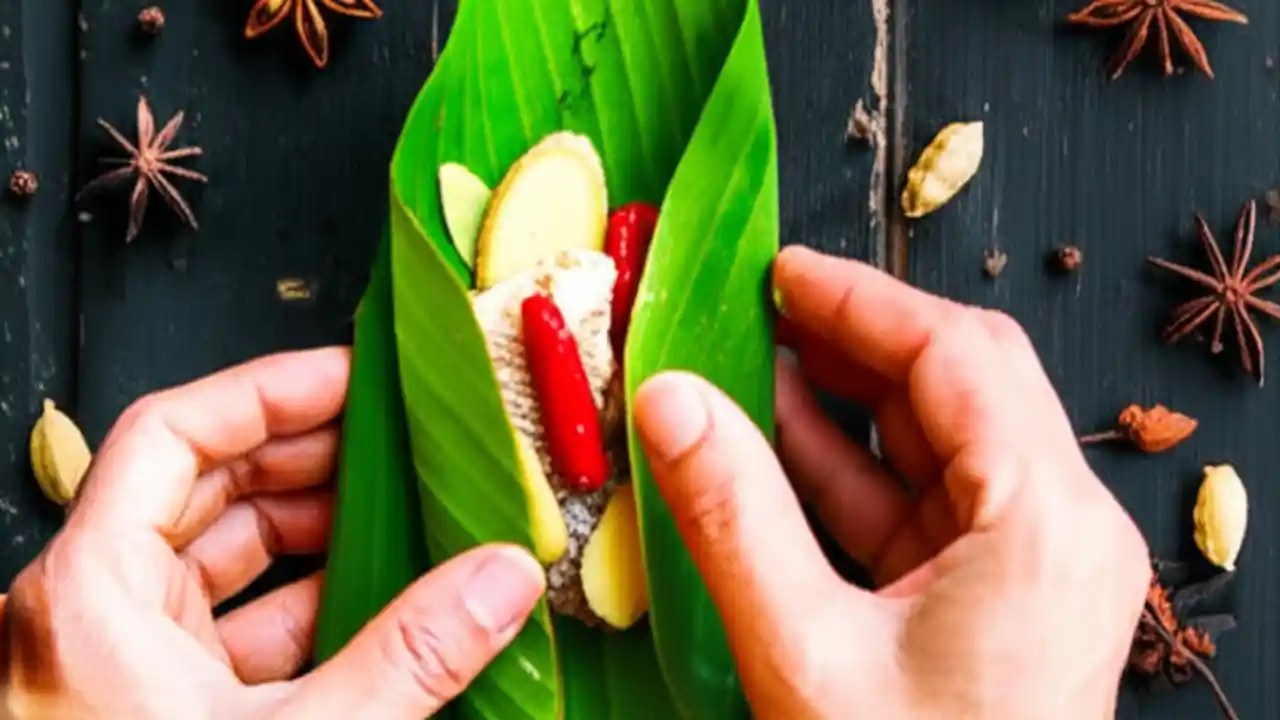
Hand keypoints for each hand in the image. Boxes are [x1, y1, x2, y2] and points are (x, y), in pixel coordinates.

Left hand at [1, 348, 544, 718]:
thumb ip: (411, 656)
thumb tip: (500, 580)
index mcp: (90, 595)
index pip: (174, 436)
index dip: (267, 392)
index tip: (347, 379)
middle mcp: (89, 615)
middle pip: (201, 488)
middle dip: (307, 461)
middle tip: (393, 445)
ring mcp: (116, 662)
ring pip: (217, 559)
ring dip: (311, 535)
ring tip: (400, 520)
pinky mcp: (147, 707)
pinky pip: (227, 628)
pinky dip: (300, 606)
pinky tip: (374, 607)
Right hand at [633, 247, 1149, 719]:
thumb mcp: (803, 655)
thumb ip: (731, 517)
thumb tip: (665, 401)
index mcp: (1042, 525)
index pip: (956, 358)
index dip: (860, 301)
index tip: (778, 271)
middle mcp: (1059, 530)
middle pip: (959, 387)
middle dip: (853, 342)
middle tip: (758, 311)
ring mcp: (1032, 565)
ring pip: (938, 444)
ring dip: (844, 404)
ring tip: (750, 371)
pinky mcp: (996, 599)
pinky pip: (923, 507)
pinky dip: (851, 473)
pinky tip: (777, 451)